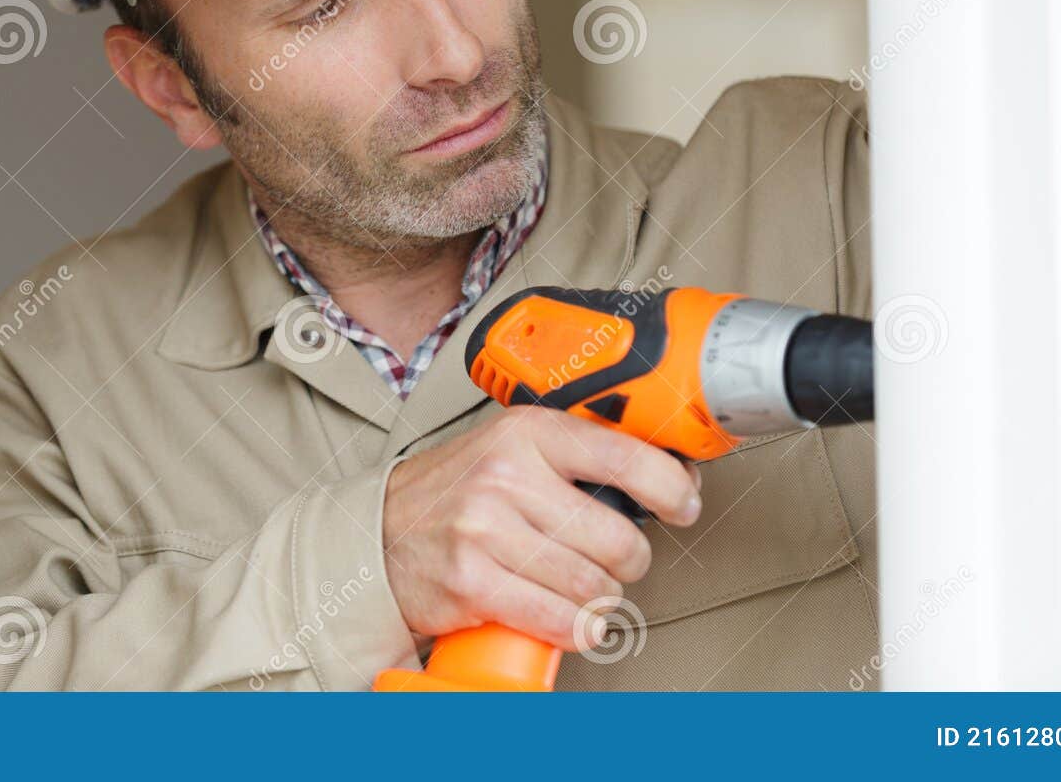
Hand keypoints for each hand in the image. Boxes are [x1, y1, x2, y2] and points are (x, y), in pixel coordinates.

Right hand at [382, 407, 701, 649]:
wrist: (377, 532)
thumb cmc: (457, 491)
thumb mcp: (513, 448)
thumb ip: (577, 455)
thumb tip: (667, 475)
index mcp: (527, 432)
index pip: (626, 456)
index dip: (671, 488)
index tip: (684, 504)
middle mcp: (507, 475)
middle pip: (616, 537)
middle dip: (629, 561)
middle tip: (616, 560)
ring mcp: (486, 530)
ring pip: (592, 584)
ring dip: (601, 599)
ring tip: (584, 589)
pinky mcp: (472, 582)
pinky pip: (557, 619)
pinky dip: (576, 628)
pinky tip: (572, 620)